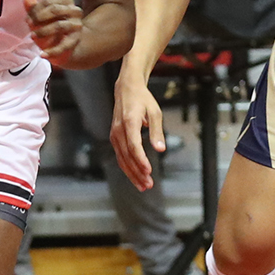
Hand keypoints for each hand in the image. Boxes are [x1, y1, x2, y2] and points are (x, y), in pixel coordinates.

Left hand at [24, 0, 82, 65]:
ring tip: (32, 36)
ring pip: (59, 26)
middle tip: (29, 24)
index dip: (35, 9)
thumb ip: (33, 8)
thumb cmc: (51, 26)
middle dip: (39, 17)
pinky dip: (52, 51)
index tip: (27, 19)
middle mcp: (75, 11)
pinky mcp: (76, 40)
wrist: (63, 46)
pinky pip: (64, 46)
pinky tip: (42, 55)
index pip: (48, 1)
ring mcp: (77, 25)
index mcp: (67, 1)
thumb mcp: (41, 17)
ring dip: (43, 31)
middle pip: (55, 10)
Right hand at [110, 74, 165, 190]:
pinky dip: (127, 167)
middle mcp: (118, 130)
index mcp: (129, 121)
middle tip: (148, 185)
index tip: (149, 171)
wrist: (126, 89)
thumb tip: (160, 149)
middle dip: (137, 172)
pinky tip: (136, 176)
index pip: (134, 145)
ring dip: (132, 174)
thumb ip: (157, 131)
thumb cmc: (143, 100)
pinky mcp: (114, 137)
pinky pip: (120, 156)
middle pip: (127, 156)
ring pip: (122, 159)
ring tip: (143, 185)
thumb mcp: (155, 112)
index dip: (141, 160)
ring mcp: (114, 134)